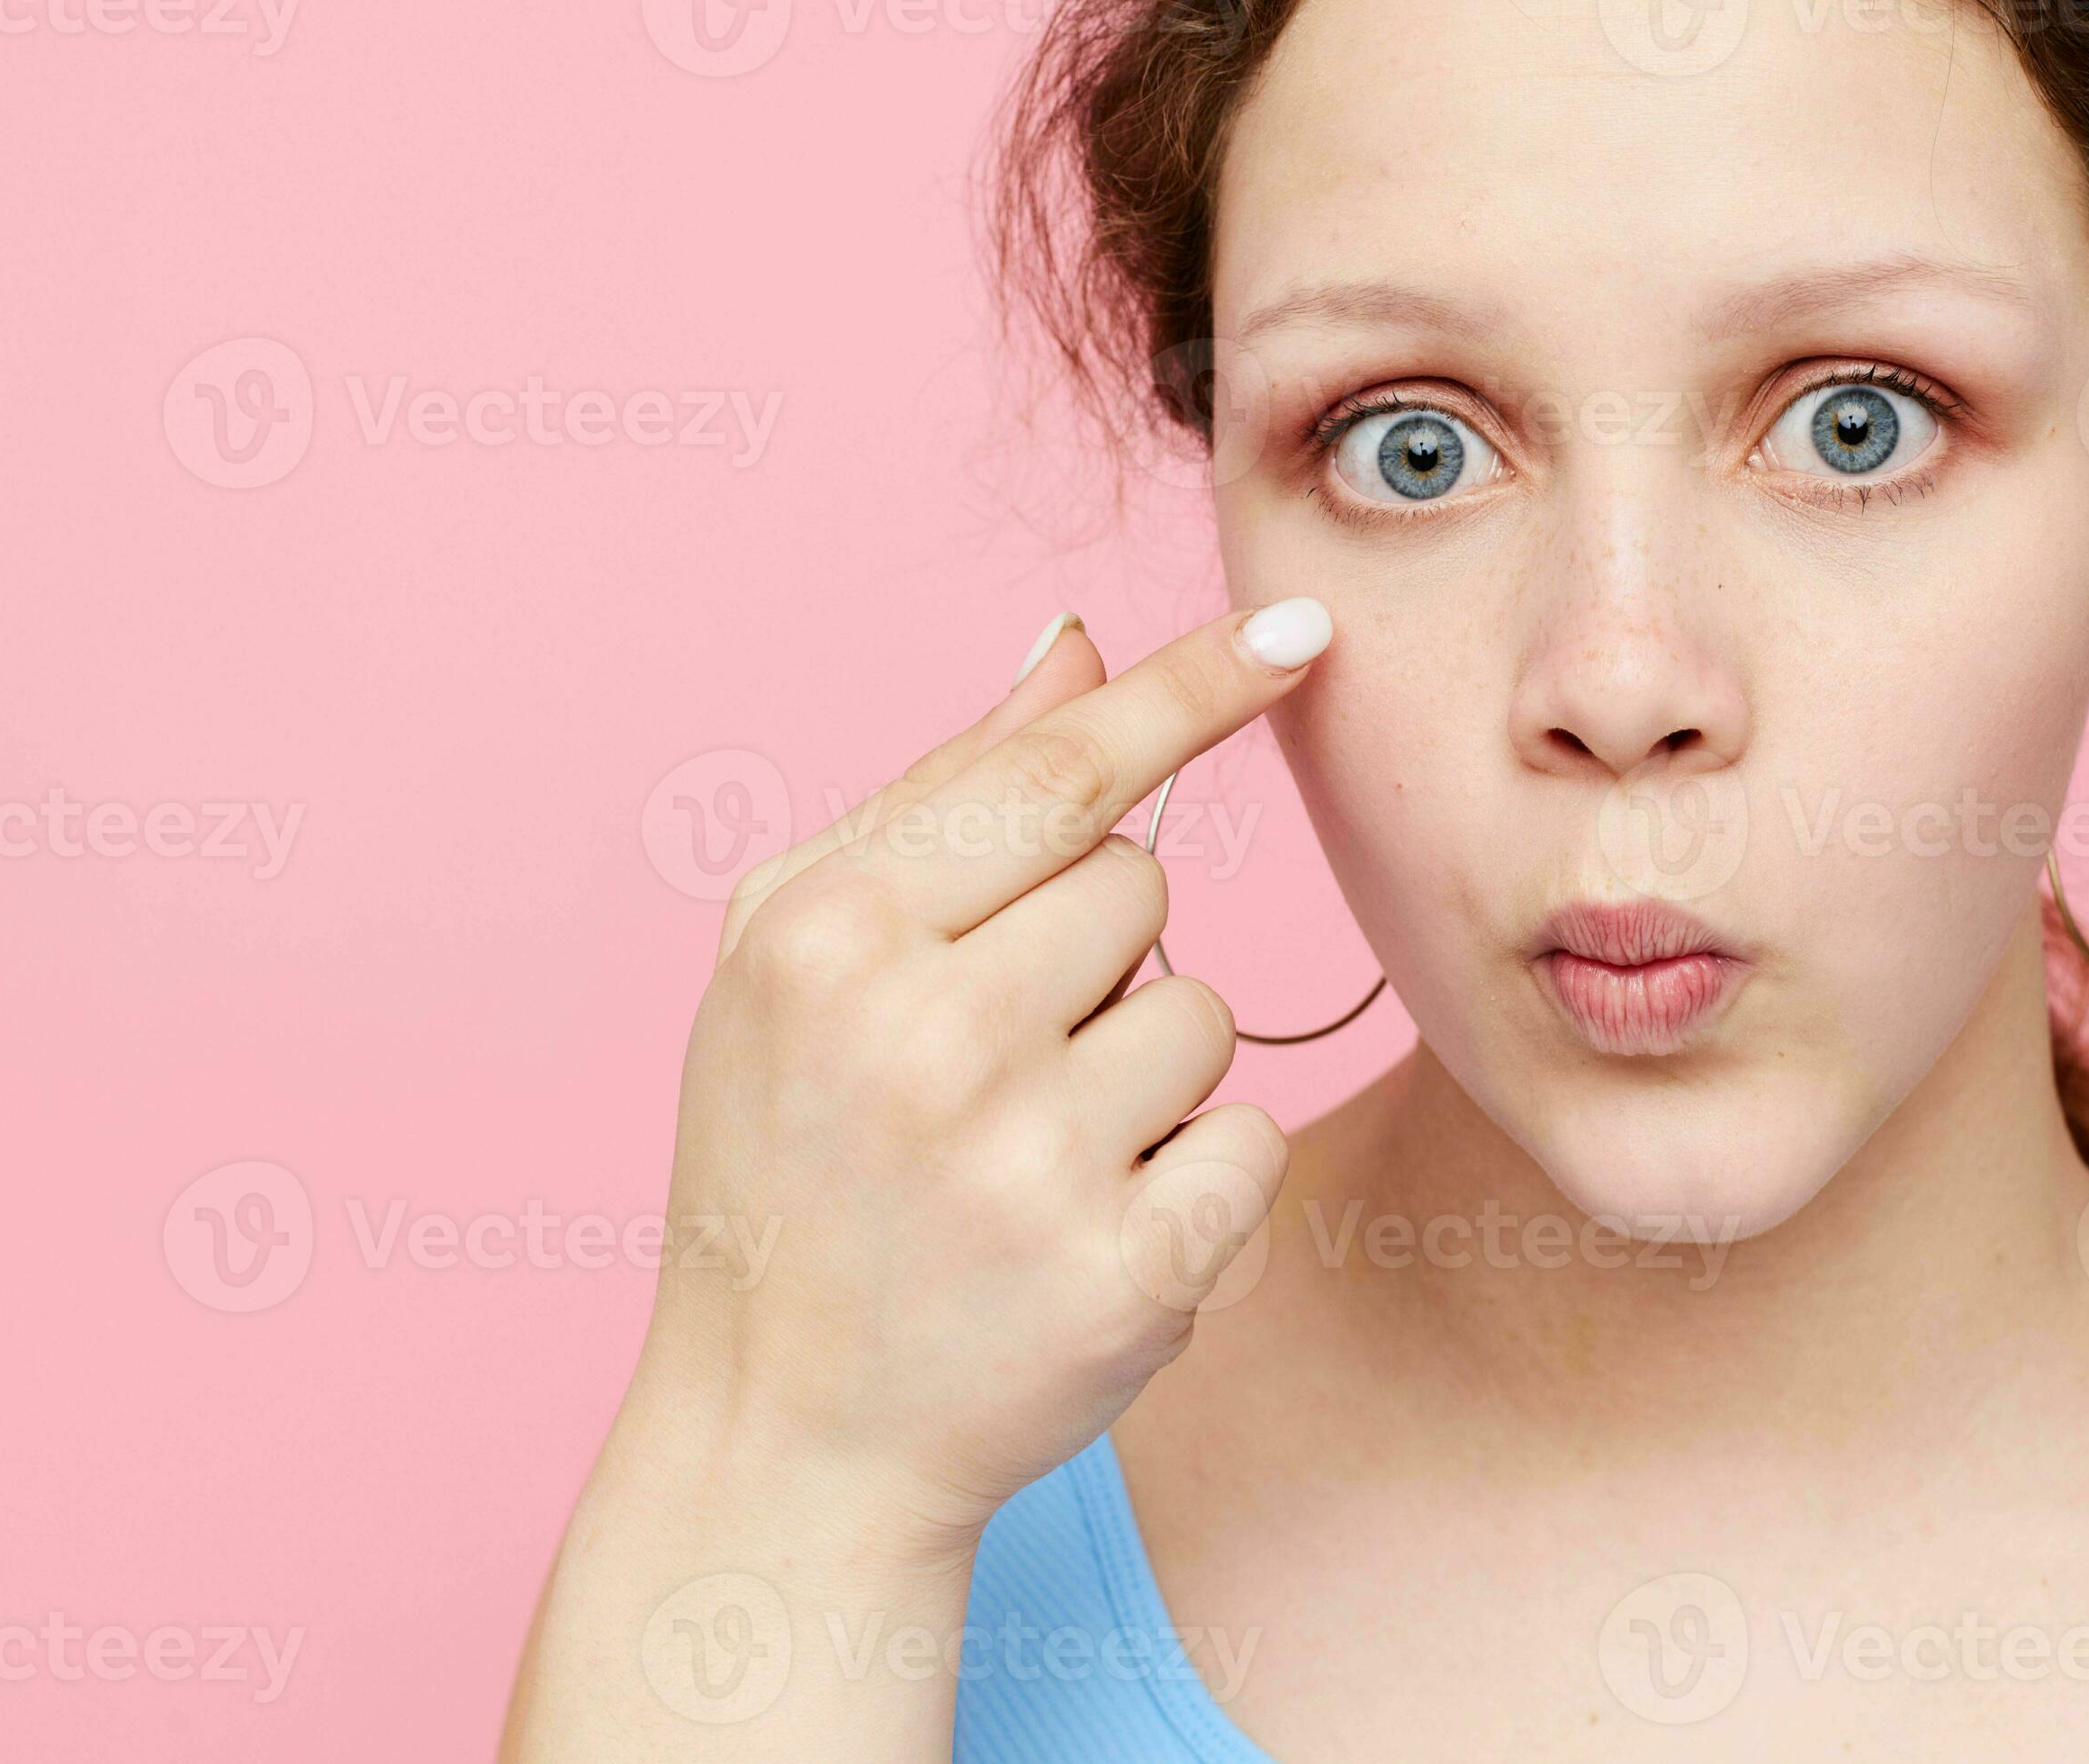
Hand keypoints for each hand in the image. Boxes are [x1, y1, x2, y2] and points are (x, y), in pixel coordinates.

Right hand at [639, 596, 1335, 1543]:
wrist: (783, 1435)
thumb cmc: (787, 1166)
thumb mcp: (792, 960)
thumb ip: (939, 792)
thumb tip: (1078, 644)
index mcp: (830, 936)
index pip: (1061, 773)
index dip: (1190, 688)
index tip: (1304, 633)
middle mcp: (927, 1038)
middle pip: (1140, 887)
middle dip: (1091, 952)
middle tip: (982, 1062)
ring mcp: (1032, 1165)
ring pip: (1205, 1012)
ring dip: (1143, 1070)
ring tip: (1023, 1155)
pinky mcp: (1131, 1274)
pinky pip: (1248, 1139)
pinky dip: (1193, 1176)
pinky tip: (1086, 1229)